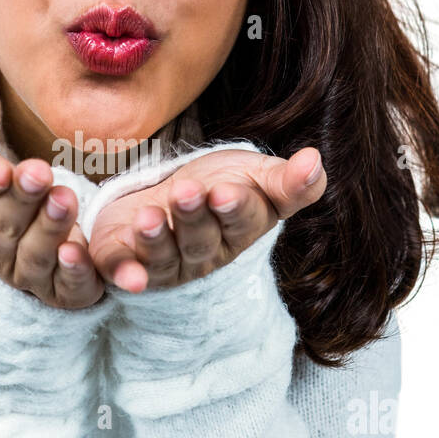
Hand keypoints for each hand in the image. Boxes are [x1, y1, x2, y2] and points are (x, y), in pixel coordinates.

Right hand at [0, 106, 104, 308]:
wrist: (30, 227)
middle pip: (3, 225)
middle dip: (21, 199)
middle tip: (38, 172)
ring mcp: (24, 273)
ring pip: (35, 255)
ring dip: (50, 228)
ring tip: (64, 198)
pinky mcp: (61, 290)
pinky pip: (67, 288)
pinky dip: (73, 272)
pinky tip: (77, 252)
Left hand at [88, 147, 326, 291]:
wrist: (168, 194)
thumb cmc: (219, 185)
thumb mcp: (256, 176)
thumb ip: (287, 179)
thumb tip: (316, 160)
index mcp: (239, 229)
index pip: (242, 220)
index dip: (234, 208)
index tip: (226, 191)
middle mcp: (203, 253)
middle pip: (199, 239)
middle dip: (192, 217)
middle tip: (186, 193)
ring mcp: (165, 263)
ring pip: (163, 256)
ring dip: (155, 240)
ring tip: (148, 217)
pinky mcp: (124, 261)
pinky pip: (122, 270)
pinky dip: (122, 273)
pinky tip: (123, 277)